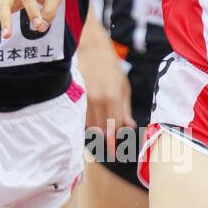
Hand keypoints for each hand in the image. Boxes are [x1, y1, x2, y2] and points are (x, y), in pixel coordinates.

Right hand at [79, 36, 134, 155]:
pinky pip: (85, 118)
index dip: (115, 143)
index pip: (114, 128)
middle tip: (113, 149)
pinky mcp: (78, 98)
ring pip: (92, 126)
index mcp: (112, 98)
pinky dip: (92, 124)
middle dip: (108, 141)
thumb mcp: (124, 88)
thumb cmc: (111, 69)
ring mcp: (86, 100)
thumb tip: (129, 127)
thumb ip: (125, 110)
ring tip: (107, 133)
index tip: (117, 155)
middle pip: (102, 130)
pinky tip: (98, 122)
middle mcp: (98, 101)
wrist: (92, 52)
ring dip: (100, 133)